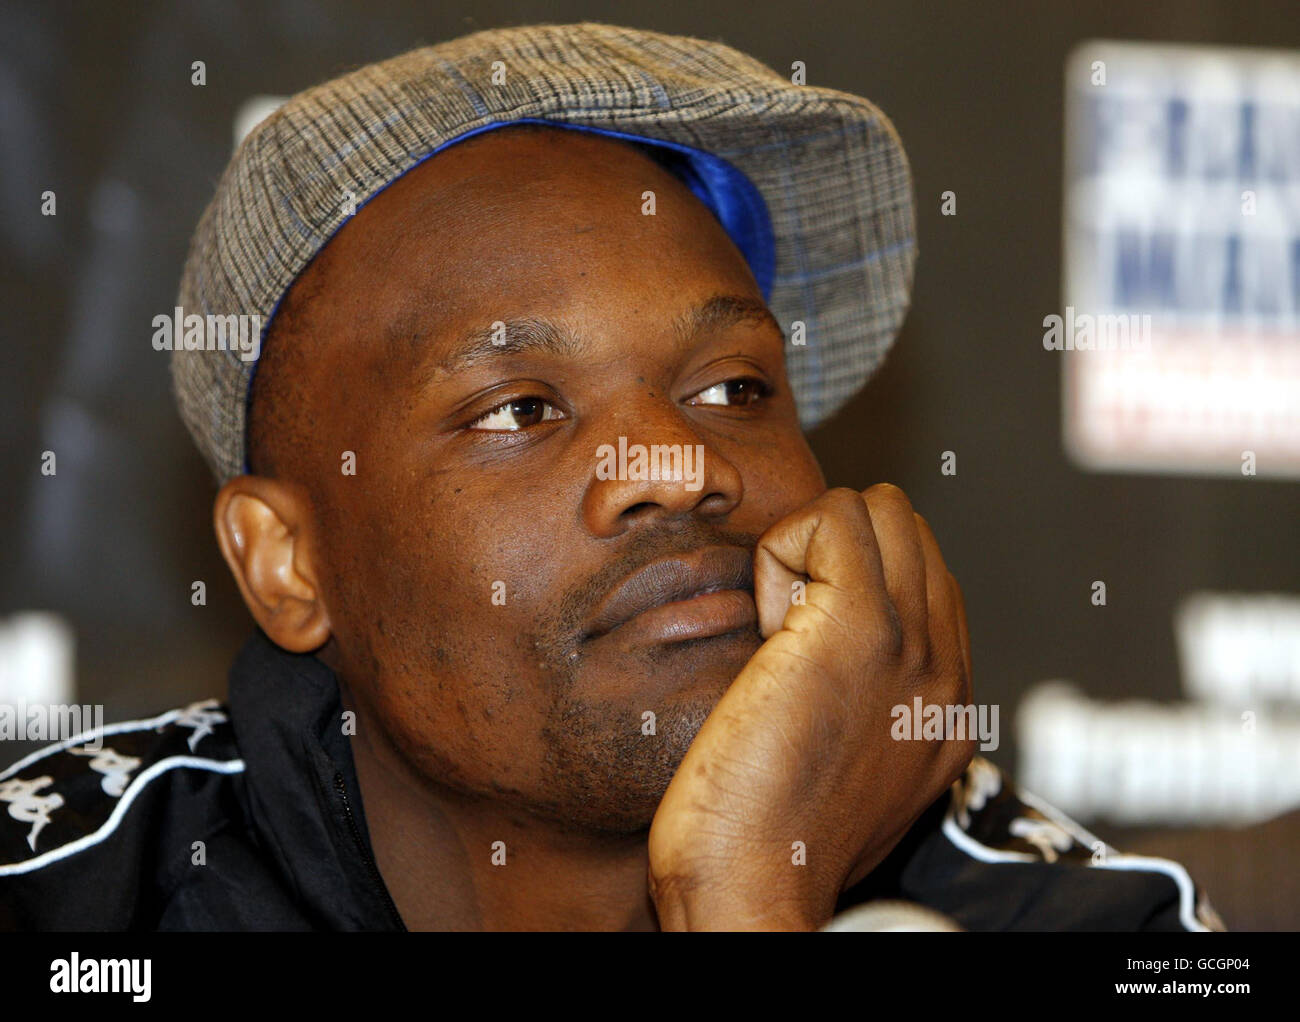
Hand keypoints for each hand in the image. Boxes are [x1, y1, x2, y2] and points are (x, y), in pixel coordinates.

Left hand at [648, 485, 974, 929]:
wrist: (755, 891)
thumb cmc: (767, 837)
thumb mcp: (845, 769)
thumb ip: (863, 702)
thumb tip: (820, 642)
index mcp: (945, 704)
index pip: (926, 574)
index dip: (851, 581)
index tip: (800, 647)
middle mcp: (946, 671)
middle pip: (910, 526)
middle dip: (837, 552)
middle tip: (786, 627)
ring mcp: (914, 646)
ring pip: (880, 508)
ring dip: (813, 548)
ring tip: (778, 627)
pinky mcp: (860, 629)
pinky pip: (834, 517)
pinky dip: (785, 549)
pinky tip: (765, 624)